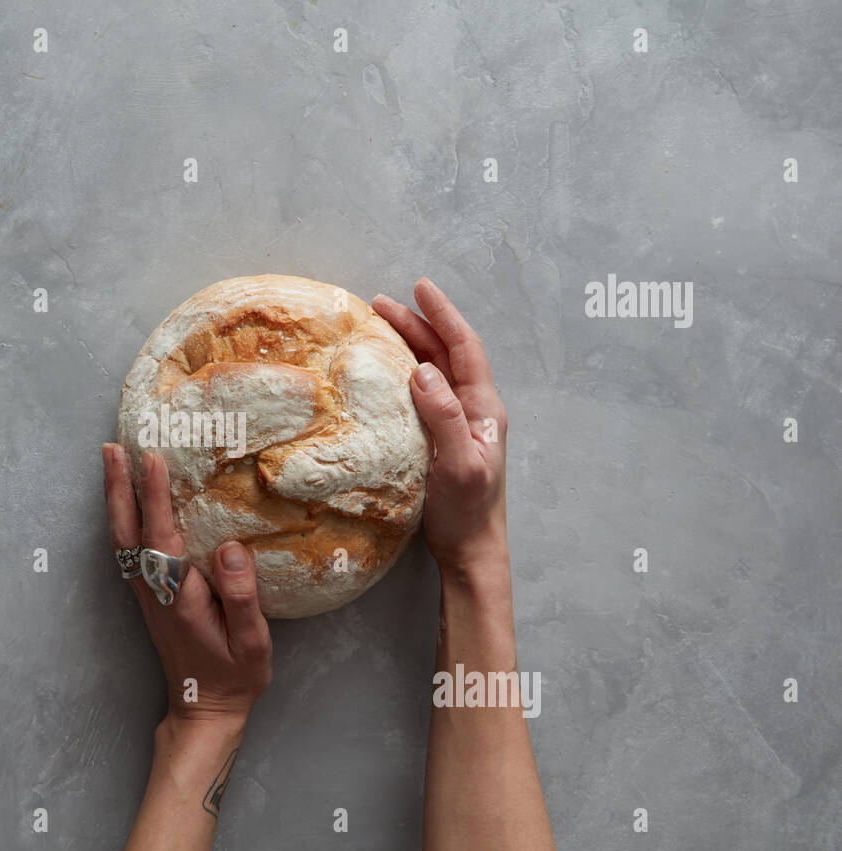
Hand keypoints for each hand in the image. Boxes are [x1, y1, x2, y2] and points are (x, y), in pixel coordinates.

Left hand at [102, 444, 272, 730]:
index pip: (160, 538)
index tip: (153, 458)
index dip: (155, 497)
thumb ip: (241, 596)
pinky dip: (124, 517)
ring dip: (115, 499)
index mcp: (179, 599)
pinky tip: (127, 500)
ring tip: (113, 460)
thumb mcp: (252, 643)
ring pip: (122, 540)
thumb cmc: (234, 677)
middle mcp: (154, 592)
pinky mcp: (148, 596)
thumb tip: (230, 548)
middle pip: (127, 533)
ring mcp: (146, 594)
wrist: (204, 709)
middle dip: (119, 487)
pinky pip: (129, 549)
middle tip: (113, 446)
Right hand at [372, 278, 508, 570]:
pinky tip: (385, 370)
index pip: (464, 348)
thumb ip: (444, 417)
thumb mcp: (459, 465)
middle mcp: (473, 409)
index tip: (421, 288)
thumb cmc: (467, 513)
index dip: (443, 315)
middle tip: (380, 303)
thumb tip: (422, 371)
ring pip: (434, 370)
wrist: (471, 550)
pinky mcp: (440, 437)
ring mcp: (457, 423)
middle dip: (417, 323)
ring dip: (410, 344)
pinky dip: (403, 371)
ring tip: (379, 325)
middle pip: (445, 353)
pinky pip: (423, 393)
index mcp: (483, 409)